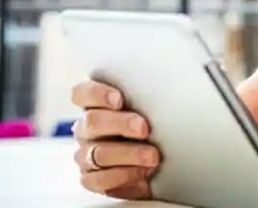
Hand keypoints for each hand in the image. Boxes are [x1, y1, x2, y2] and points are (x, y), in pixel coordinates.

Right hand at [70, 79, 160, 198]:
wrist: (162, 159)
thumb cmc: (156, 124)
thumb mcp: (154, 105)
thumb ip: (151, 93)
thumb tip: (175, 78)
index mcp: (96, 105)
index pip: (82, 93)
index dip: (96, 94)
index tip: (120, 99)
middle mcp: (87, 129)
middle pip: (92, 122)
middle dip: (121, 124)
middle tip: (145, 129)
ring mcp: (87, 154)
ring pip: (97, 153)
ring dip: (128, 154)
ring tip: (153, 157)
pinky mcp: (92, 179)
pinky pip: (99, 180)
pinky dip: (123, 176)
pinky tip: (142, 174)